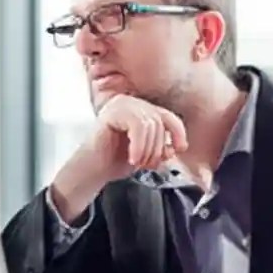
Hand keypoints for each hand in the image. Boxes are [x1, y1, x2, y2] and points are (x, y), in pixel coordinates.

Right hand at [76, 93, 190, 182]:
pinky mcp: (112, 112)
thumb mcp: (148, 153)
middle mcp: (131, 102)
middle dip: (158, 148)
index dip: (178, 132)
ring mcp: (121, 104)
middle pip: (160, 121)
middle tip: (148, 165)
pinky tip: (132, 159)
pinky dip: (139, 146)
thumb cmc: (116, 161)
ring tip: (138, 163)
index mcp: (141, 109)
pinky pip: (138, 125)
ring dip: (148, 150)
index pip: (168, 116)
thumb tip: (176, 146)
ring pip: (151, 124)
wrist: (92, 170)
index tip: (179, 149)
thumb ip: (163, 147)